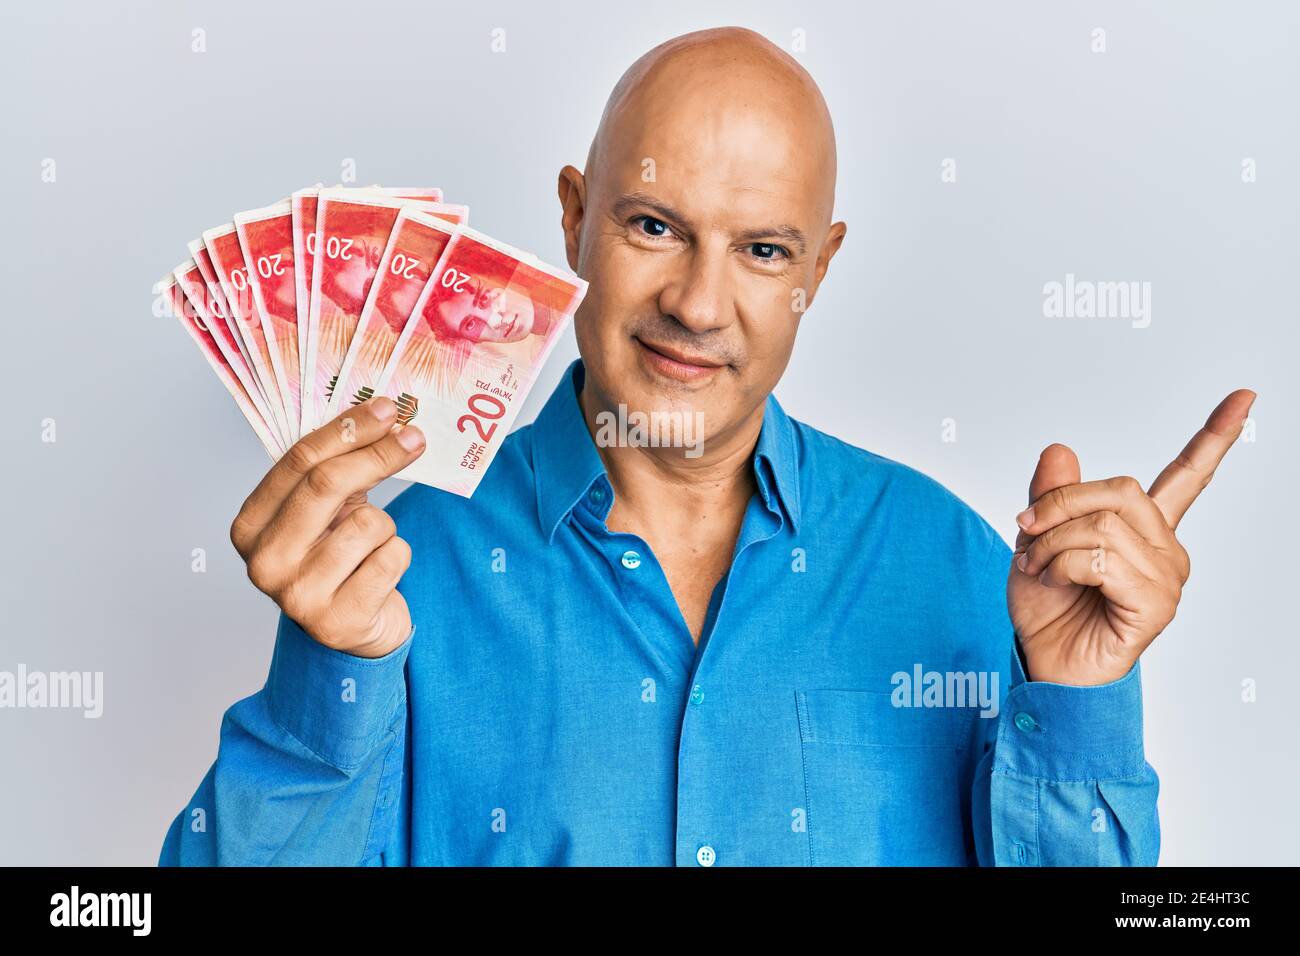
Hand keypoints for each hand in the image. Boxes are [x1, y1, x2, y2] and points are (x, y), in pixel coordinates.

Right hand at [229, 397, 425, 658]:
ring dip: (386, 527)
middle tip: (415, 437)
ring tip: (374, 546)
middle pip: (327, 484)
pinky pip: (391, 558)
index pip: (299, 461)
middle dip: (378, 454)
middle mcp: (264, 561)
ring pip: (368, 524)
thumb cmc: (338, 559)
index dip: (348, 430)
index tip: (387, 409)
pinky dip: (397, 557)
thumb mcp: (323, 512)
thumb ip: (334, 469)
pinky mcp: (338, 621)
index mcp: (250, 525)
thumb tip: (383, 416)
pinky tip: (380, 573)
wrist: (354, 630)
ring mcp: (297, 596)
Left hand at [1007, 389, 1254, 685]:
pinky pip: (1098, 559)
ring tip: (1037, 567)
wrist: (1043, 665)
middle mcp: (1165, 549)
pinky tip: (1054, 583)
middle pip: (1119, 489)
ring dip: (1050, 542)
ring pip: (1102, 525)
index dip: (1216, 434)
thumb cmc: (1047, 610)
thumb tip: (1059, 448)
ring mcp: (1166, 577)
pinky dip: (1059, 565)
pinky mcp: (1156, 604)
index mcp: (1144, 529)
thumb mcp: (1035, 540)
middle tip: (1025, 528)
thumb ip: (1050, 496)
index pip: (1188, 475)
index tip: (1245, 397)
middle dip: (1059, 503)